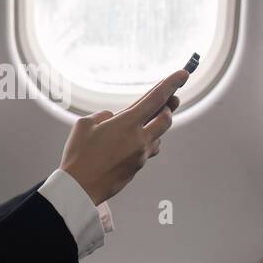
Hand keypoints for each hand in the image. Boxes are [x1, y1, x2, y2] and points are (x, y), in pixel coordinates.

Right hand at [58, 69, 187, 204]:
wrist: (80, 188)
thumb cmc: (79, 156)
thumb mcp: (85, 124)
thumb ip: (104, 116)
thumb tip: (114, 119)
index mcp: (128, 123)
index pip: (156, 98)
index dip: (171, 83)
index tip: (183, 74)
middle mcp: (139, 138)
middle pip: (166, 118)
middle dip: (170, 106)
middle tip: (173, 98)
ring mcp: (140, 155)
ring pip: (159, 136)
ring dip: (158, 125)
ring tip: (154, 119)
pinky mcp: (137, 167)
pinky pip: (149, 150)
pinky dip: (148, 141)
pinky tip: (138, 140)